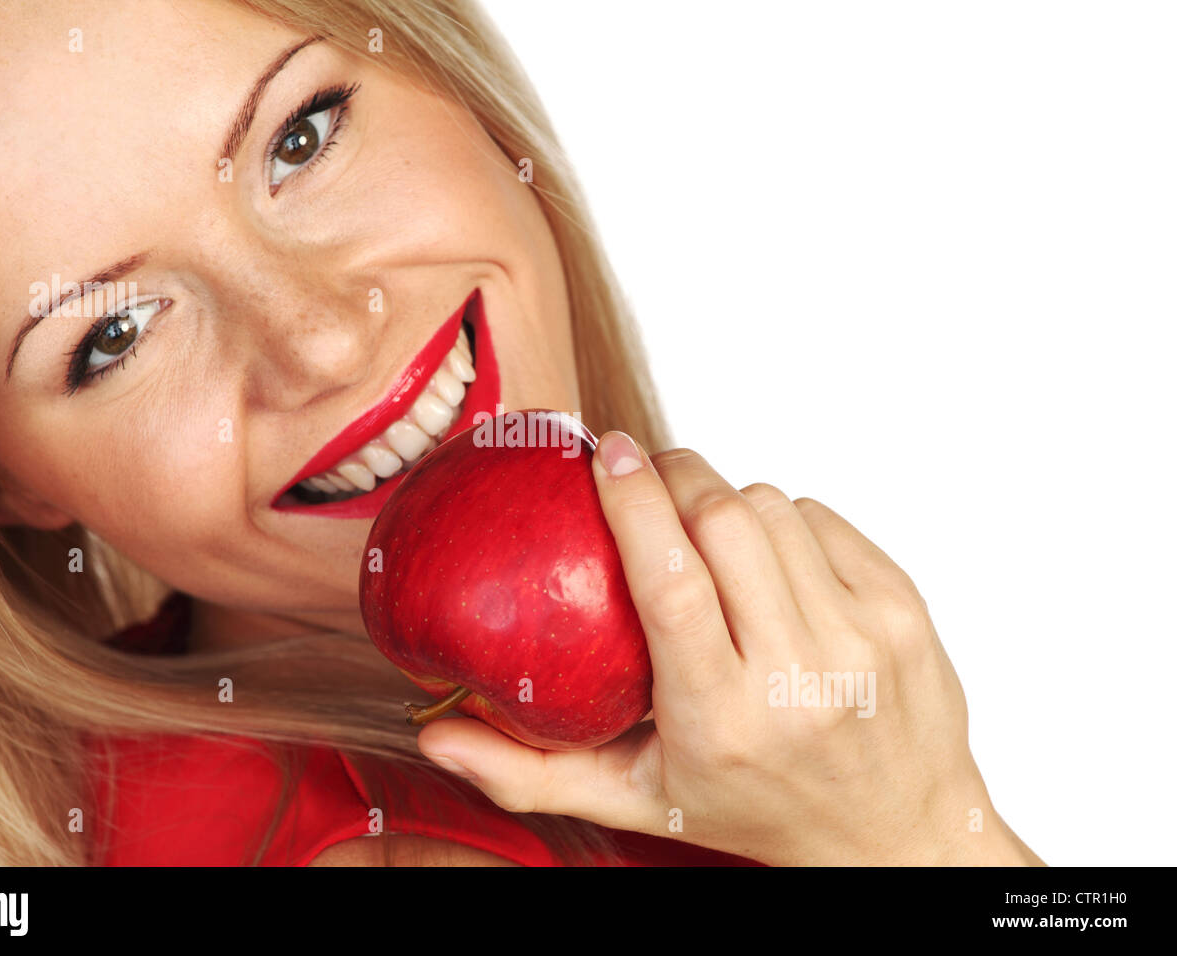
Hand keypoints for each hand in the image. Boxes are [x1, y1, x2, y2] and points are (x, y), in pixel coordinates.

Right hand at [416, 432, 1042, 864]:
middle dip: (677, 479)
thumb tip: (436, 733)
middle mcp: (801, 675)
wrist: (897, 833)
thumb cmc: (757, 810)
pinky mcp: (904, 609)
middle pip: (725, 521)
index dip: (634, 501)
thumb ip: (531, 770)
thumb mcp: (639, 803)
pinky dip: (784, 521)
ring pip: (773, 506)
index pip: (672, 582)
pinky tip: (772, 565)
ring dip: (728, 503)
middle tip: (649, 478)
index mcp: (722, 718)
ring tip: (711, 540)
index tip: (607, 451)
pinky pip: (822, 517)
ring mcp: (863, 636)